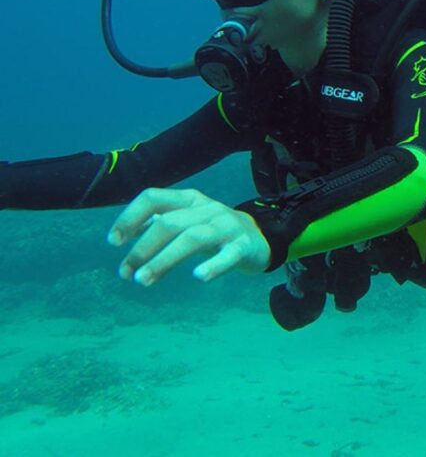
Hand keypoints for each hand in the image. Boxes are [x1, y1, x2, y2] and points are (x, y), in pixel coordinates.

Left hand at [107, 188, 270, 285]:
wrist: (259, 238)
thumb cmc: (214, 231)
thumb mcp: (187, 220)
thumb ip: (159, 223)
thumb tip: (123, 233)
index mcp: (190, 199)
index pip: (154, 197)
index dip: (130, 217)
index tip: (114, 242)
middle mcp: (208, 209)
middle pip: (170, 223)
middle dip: (143, 248)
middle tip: (126, 273)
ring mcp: (227, 226)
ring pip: (193, 238)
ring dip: (164, 260)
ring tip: (143, 280)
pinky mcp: (244, 246)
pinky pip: (228, 254)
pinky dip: (214, 265)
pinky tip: (199, 276)